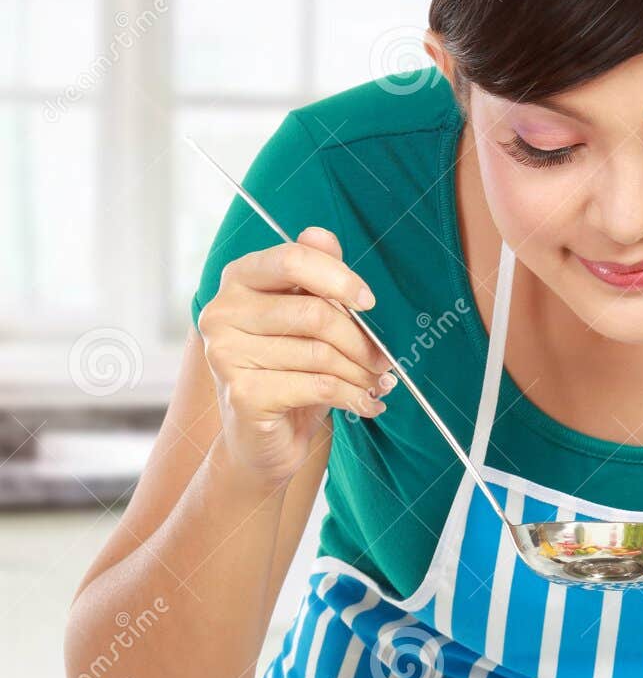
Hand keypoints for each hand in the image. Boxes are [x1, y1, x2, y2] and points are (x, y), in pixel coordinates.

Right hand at [198, 228, 392, 485]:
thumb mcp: (305, 322)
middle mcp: (223, 312)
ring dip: (362, 372)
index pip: (292, 259)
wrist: (262, 441)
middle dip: (360, 339)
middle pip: (314, 312)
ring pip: (320, 353)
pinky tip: (369, 404)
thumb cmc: (287, 374)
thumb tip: (323, 235)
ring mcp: (227, 354)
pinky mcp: (243, 393)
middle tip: (384, 360)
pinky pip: (317, 385)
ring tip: (378, 382)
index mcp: (239, 280)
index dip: (339, 278)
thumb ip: (314, 276)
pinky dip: (353, 396)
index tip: (369, 303)